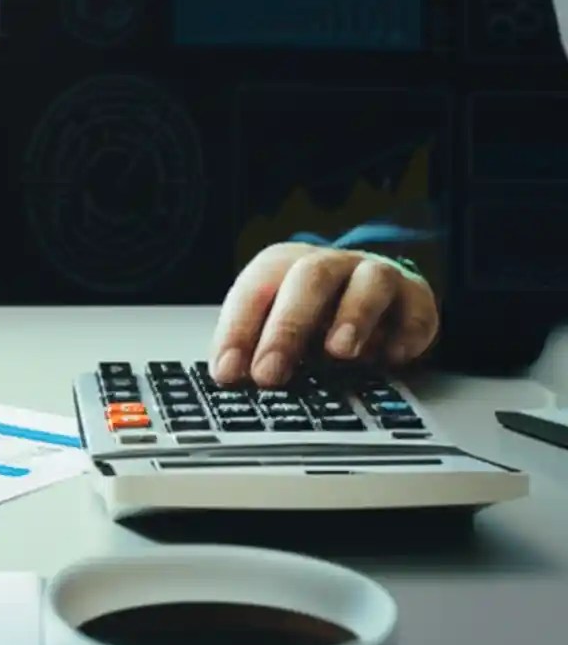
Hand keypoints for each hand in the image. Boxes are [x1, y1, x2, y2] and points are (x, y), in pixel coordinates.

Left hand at [210, 243, 438, 386]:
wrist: (372, 291)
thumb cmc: (311, 312)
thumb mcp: (272, 323)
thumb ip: (252, 346)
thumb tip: (229, 379)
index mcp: (283, 266)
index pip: (255, 290)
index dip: (238, 330)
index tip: (229, 373)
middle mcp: (329, 265)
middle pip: (309, 279)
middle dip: (287, 327)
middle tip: (270, 373)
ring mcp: (375, 275)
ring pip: (369, 282)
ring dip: (353, 316)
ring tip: (339, 353)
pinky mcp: (415, 297)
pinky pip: (416, 310)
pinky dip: (406, 333)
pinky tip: (392, 358)